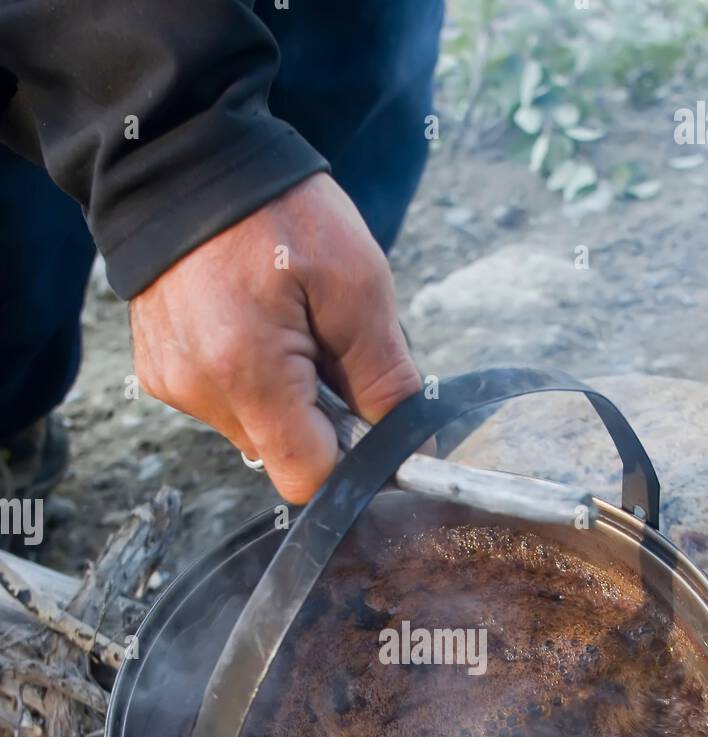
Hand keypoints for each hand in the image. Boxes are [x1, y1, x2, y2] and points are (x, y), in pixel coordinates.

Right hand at [129, 173, 421, 501]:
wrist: (188, 157)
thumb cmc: (277, 210)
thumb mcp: (357, 284)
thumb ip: (387, 379)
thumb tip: (417, 447)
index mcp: (247, 372)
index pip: (309, 478)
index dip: (352, 464)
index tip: (371, 425)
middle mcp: (200, 391)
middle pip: (282, 456)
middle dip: (319, 419)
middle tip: (325, 346)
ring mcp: (173, 384)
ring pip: (254, 432)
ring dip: (284, 398)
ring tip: (284, 324)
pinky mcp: (160, 372)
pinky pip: (223, 403)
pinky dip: (249, 379)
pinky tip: (250, 325)